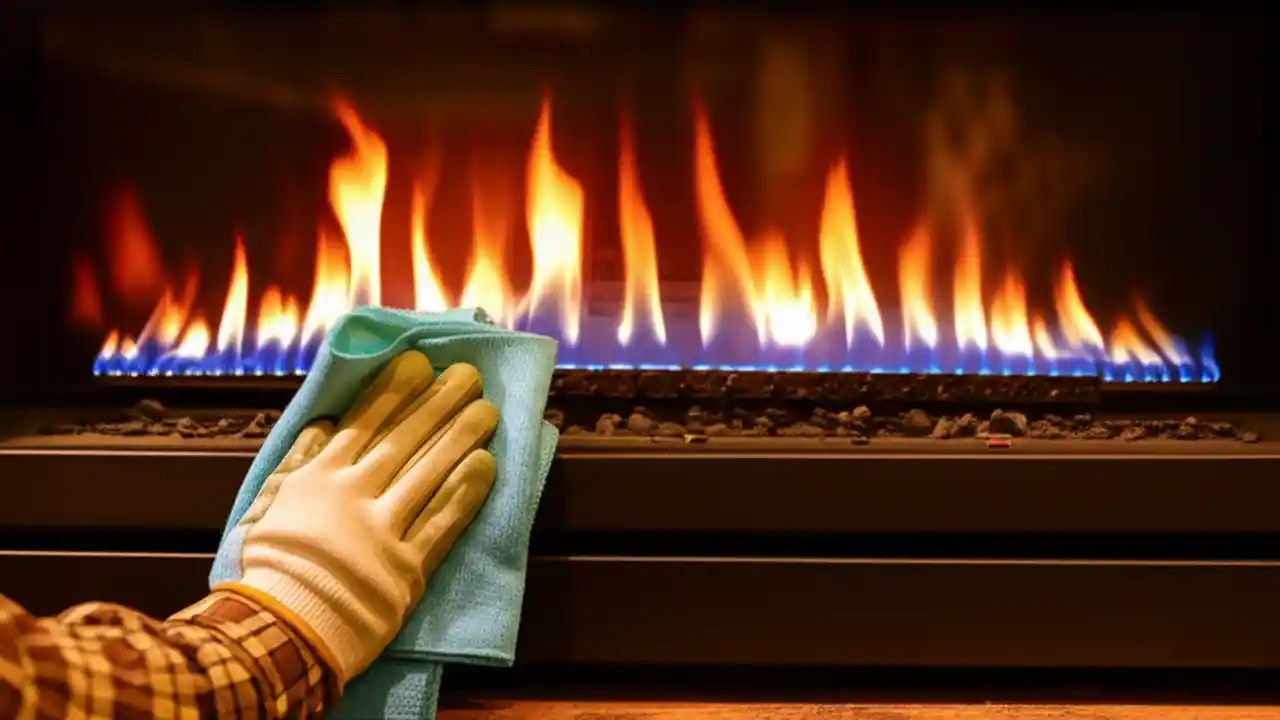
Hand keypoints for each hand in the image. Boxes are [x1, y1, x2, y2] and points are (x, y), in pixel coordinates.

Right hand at [223, 351, 497, 680]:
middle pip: (405, 439)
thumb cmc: (267, 568)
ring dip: (461, 437)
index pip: (364, 422)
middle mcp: (354, 495)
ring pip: (429, 472)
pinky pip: (442, 522)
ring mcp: (382, 530)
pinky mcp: (407, 567)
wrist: (278, 633)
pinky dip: (465, 491)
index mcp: (318, 477)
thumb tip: (323, 420)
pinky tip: (487, 464)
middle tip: (469, 375)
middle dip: (439, 403)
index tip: (421, 363)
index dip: (396, 390)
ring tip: (487, 410)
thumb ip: (297, 462)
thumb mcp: (266, 505)